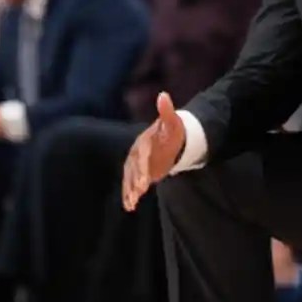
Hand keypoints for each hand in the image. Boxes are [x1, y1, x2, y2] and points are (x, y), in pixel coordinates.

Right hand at [122, 92, 186, 211]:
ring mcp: (136, 164)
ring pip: (131, 178)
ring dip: (130, 190)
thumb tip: (163, 95)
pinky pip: (131, 184)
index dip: (143, 167)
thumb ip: (167, 111)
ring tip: (132, 203)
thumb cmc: (172, 131)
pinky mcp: (138, 174)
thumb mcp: (173, 121)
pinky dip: (129, 194)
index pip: (142, 155)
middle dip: (136, 181)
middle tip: (138, 193)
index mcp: (144, 141)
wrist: (169, 138)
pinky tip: (129, 206)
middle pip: (135, 168)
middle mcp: (137, 153)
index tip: (145, 180)